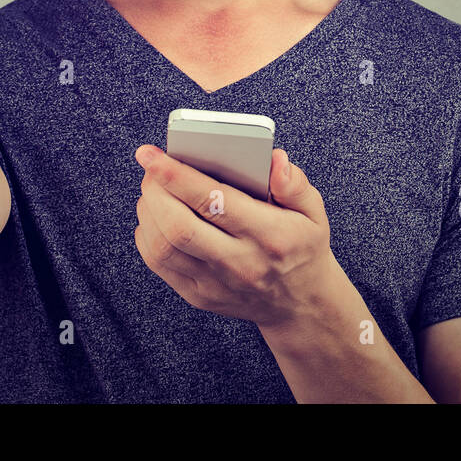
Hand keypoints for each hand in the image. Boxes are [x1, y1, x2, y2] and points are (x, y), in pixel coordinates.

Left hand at [132, 145, 338, 330]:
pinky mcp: (199, 297)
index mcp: (269, 235)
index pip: (215, 201)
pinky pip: (160, 265)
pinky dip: (147, 236)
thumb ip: (296, 184)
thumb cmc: (302, 247)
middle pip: (180, 226)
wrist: (301, 305)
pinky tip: (154, 217)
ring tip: (152, 189)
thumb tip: (275, 159)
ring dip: (148, 212)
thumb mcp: (313, 212)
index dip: (177, 175)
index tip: (151, 155)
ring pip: (164, 247)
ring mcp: (216, 284)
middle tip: (150, 168)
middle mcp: (241, 262)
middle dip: (155, 191)